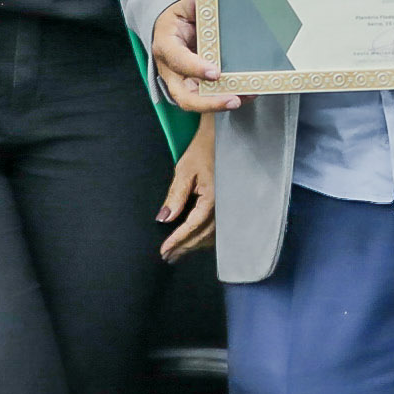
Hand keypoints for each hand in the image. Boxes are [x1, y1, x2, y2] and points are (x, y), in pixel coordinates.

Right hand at [151, 0, 241, 114]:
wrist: (170, 30)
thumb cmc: (177, 19)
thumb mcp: (182, 7)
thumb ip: (193, 3)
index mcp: (166, 46)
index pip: (178, 60)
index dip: (195, 68)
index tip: (215, 72)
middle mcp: (171, 71)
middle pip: (184, 96)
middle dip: (209, 102)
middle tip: (233, 99)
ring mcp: (182, 82)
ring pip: (197, 103)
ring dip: (222, 103)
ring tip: (247, 96)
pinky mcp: (193, 88)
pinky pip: (209, 98)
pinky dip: (228, 98)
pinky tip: (248, 93)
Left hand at [158, 115, 218, 260]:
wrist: (225, 136)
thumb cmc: (203, 149)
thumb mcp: (184, 170)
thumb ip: (175, 196)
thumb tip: (164, 220)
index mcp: (212, 197)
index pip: (192, 226)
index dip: (177, 240)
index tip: (164, 251)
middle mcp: (224, 205)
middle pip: (203, 235)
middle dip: (185, 247)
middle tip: (168, 257)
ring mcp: (229, 205)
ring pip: (213, 234)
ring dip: (196, 245)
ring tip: (179, 253)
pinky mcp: (230, 202)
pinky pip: (219, 227)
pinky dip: (206, 237)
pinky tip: (197, 240)